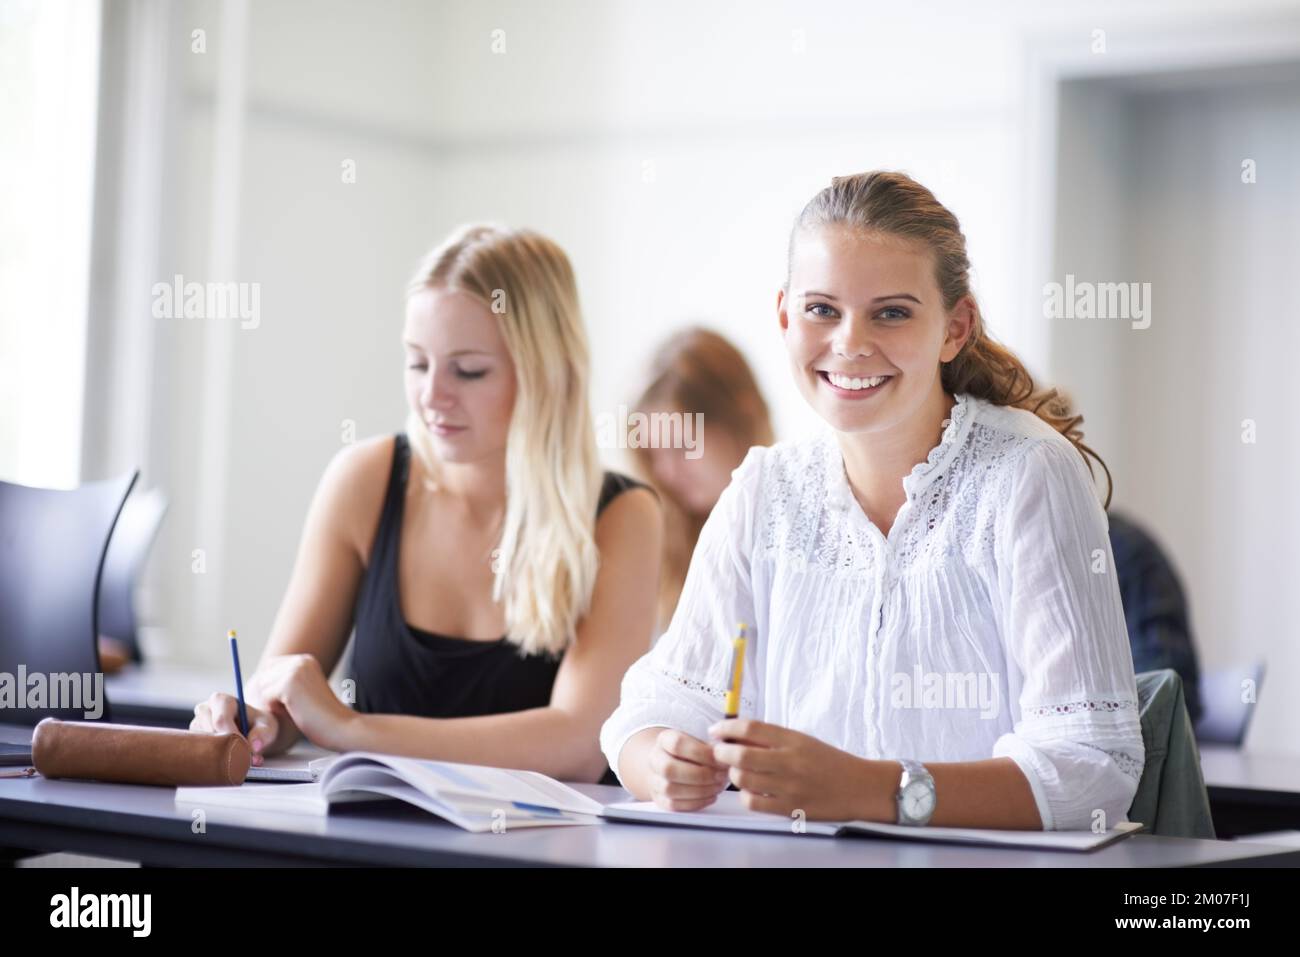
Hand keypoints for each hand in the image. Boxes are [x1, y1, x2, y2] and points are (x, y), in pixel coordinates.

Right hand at [190, 694, 279, 765]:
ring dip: (221, 754)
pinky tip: (228, 758)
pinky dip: (214, 758)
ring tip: (238, 758)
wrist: (251, 731)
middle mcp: (204, 710)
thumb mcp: (267, 727)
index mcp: (221, 700)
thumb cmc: (259, 725)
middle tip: (243, 759)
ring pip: (203, 744)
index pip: (221, 720)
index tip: (245, 750)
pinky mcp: (193, 738)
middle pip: (210, 733)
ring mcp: (196, 724)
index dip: (233, 737)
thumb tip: (253, 747)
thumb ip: (263, 734)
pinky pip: (199, 751)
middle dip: (227, 748)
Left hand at [250, 654, 355, 752]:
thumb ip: (288, 680)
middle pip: (264, 675)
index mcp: (306, 660)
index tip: (286, 699)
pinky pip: (266, 696)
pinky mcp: (289, 684)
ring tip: (294, 708)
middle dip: (270, 693)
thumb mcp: (305, 691)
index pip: (270, 665)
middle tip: (292, 706)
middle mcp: (300, 661)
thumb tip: (258, 680)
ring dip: (273, 701)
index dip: (271, 684)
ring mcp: (295, 671)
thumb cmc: (322, 716)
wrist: (340, 727)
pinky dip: (275, 708)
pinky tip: (293, 712)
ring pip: (263, 686)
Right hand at [645, 728, 730, 810]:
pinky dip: (696, 802)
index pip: (677, 744)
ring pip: (670, 789)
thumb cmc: (694, 751)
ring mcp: (655, 780)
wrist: (673, 763)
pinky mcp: (660, 799)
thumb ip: (714, 743)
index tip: (720, 758)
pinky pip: (674, 805)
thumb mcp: (701, 739)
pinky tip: (711, 796)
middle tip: (721, 776)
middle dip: (700, 775)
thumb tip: (730, 748)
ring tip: (718, 786)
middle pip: (669, 769)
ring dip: (699, 790)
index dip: (701, 752)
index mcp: (664, 739)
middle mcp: (655, 759)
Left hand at [708, 718, 896, 821]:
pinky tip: (751, 790)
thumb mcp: (802, 741)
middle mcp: (790, 761)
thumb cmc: (829, 762)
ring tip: (737, 772)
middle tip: (719, 753)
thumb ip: (772, 738)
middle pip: (741, 754)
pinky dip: (745, 795)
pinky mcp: (790, 808)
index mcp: (793, 739)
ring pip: (743, 779)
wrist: (858, 787)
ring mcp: (789, 786)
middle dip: (722, 753)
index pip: (750, 728)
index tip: (715, 731)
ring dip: (733, 775)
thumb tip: (735, 734)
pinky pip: (754, 802)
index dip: (726, 728)